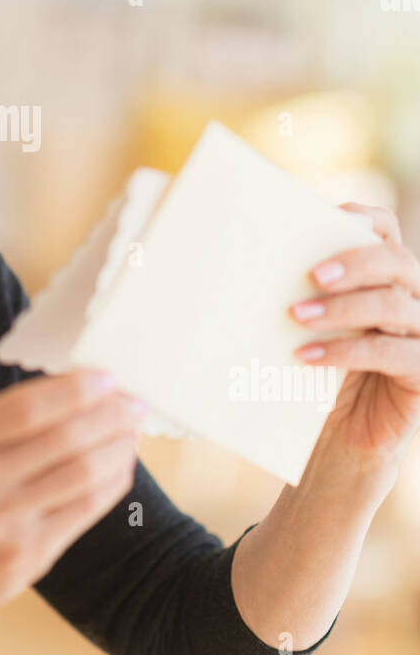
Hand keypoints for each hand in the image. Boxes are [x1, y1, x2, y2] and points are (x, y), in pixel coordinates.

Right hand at [0, 371, 146, 635]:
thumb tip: (70, 391)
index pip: (29, 405)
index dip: (77, 389)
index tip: (108, 378)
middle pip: (63, 436)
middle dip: (109, 416)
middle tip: (134, 405)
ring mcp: (0, 522)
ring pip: (82, 472)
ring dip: (117, 448)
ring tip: (131, 434)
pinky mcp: (25, 557)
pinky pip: (84, 510)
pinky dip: (110, 484)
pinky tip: (119, 470)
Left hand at [290, 203, 419, 465]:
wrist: (343, 438)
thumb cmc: (321, 373)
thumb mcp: (311, 326)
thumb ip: (302, 292)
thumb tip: (251, 259)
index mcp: (385, 277)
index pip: (387, 230)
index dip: (365, 218)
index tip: (332, 216)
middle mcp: (412, 298)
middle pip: (398, 261)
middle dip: (355, 261)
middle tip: (312, 275)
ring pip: (394, 305)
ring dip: (342, 307)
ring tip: (297, 315)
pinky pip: (391, 353)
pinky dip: (346, 350)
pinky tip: (307, 355)